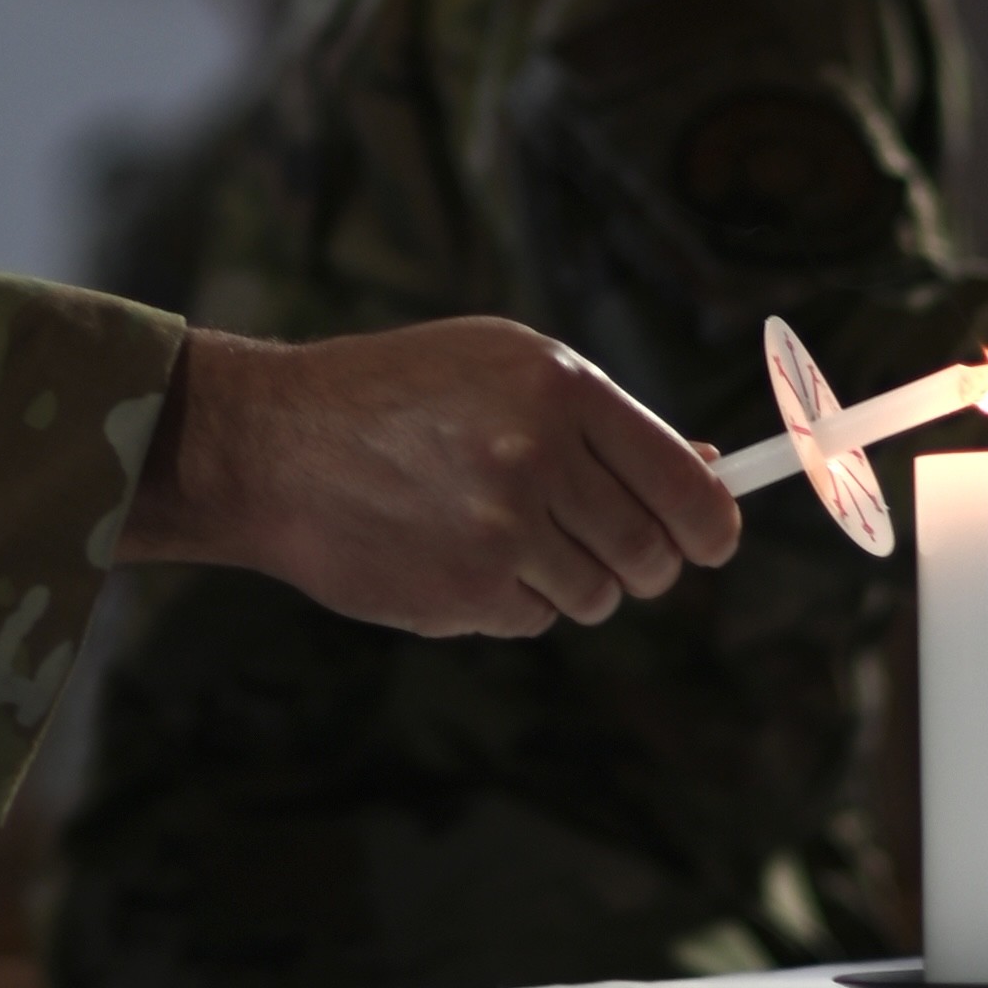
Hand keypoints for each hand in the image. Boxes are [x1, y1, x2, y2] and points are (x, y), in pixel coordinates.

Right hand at [119, 318, 744, 637]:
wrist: (274, 444)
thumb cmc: (398, 396)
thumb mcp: (503, 368)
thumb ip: (605, 421)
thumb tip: (710, 471)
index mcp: (562, 390)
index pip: (687, 488)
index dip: (714, 527)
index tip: (712, 540)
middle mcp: (539, 457)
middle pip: (653, 555)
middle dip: (643, 561)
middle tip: (604, 543)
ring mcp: (500, 531)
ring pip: (597, 596)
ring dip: (571, 580)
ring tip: (506, 535)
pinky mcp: (463, 591)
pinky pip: (534, 619)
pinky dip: (512, 600)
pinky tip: (457, 555)